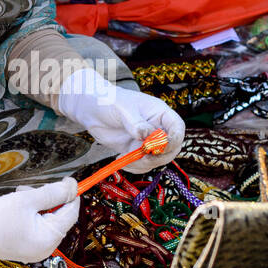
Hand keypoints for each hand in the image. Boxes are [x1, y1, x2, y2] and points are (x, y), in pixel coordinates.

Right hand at [0, 179, 80, 266]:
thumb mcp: (26, 200)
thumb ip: (52, 193)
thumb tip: (73, 186)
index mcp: (49, 239)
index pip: (71, 213)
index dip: (71, 195)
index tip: (67, 179)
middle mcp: (45, 248)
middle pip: (59, 216)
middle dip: (48, 199)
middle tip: (30, 189)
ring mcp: (34, 249)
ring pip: (46, 219)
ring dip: (37, 204)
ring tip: (18, 196)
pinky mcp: (24, 246)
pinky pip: (36, 226)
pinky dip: (30, 213)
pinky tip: (15, 207)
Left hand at [56, 67, 184, 171]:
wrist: (90, 108)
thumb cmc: (108, 100)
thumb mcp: (123, 109)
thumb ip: (136, 123)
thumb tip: (147, 136)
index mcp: (160, 113)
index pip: (177, 127)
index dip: (173, 140)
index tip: (160, 148)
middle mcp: (157, 127)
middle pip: (171, 148)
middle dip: (158, 156)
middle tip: (142, 157)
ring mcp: (147, 140)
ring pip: (157, 159)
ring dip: (144, 164)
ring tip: (126, 159)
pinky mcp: (136, 150)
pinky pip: (143, 164)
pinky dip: (135, 167)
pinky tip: (120, 160)